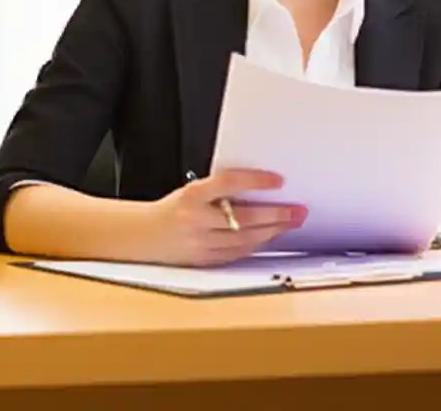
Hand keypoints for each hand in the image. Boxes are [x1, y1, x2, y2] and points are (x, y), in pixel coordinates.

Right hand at [145, 168, 304, 266]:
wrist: (142, 235)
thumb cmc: (173, 209)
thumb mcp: (192, 190)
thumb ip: (221, 190)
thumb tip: (261, 189)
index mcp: (192, 195)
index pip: (229, 184)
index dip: (256, 181)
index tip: (278, 181)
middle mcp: (196, 219)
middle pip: (243, 217)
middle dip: (276, 214)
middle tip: (298, 209)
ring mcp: (200, 243)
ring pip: (244, 239)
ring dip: (272, 231)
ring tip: (291, 222)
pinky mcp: (204, 260)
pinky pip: (237, 253)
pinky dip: (257, 244)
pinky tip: (271, 236)